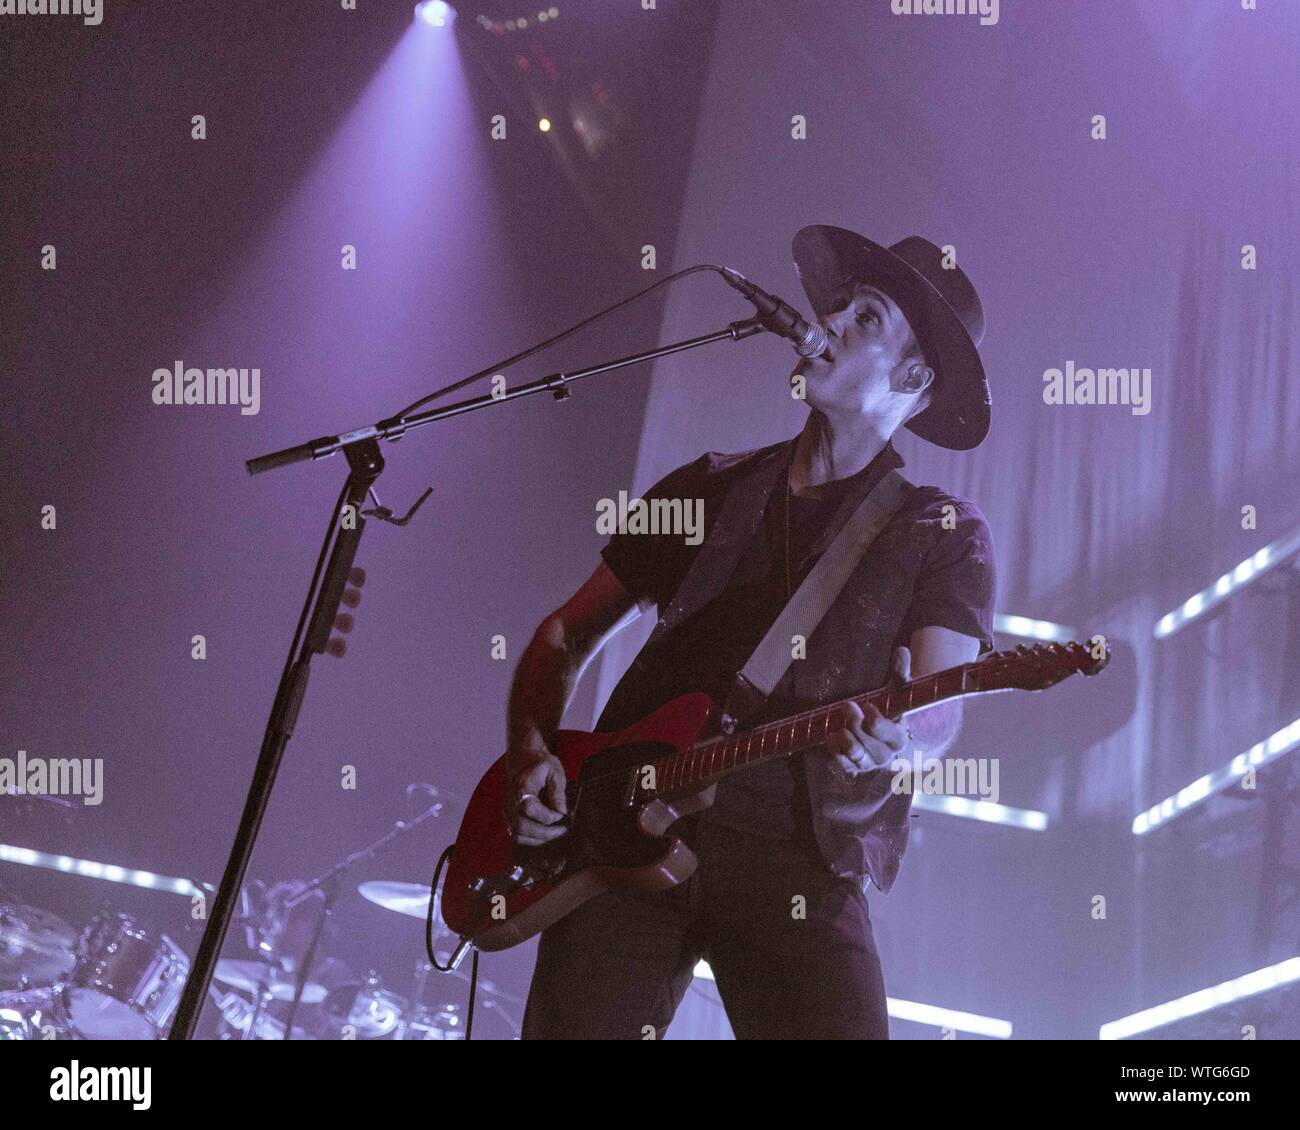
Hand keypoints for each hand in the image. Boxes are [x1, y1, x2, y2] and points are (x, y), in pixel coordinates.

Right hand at [504, 749, 568, 845]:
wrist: (524, 760)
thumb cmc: (541, 766)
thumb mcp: (554, 772)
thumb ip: (558, 792)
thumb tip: (562, 812)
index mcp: (521, 787)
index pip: (529, 808)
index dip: (547, 816)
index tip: (562, 814)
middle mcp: (510, 801)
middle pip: (521, 826)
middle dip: (545, 833)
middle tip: (563, 829)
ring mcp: (507, 810)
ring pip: (517, 835)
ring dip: (539, 839)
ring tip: (556, 833)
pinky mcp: (508, 817)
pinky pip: (517, 835)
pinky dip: (532, 839)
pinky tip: (547, 834)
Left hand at [825, 646, 912, 776]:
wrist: (885, 736)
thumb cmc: (890, 710)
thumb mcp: (896, 692)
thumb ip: (900, 674)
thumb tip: (902, 651)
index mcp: (899, 736)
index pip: (889, 733)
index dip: (877, 721)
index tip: (868, 704)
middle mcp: (886, 754)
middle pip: (870, 745)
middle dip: (856, 724)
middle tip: (847, 705)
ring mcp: (870, 762)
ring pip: (857, 756)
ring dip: (845, 741)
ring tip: (837, 728)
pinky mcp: (854, 766)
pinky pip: (843, 763)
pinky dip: (835, 751)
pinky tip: (830, 736)